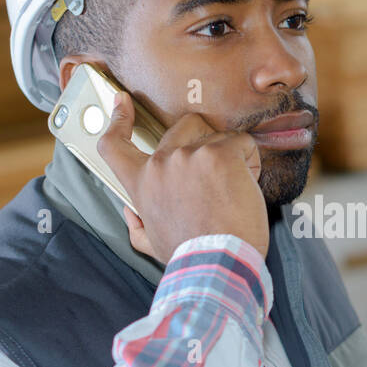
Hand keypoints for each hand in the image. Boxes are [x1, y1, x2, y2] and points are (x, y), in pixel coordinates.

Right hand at [97, 91, 267, 261]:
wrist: (217, 264)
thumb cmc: (190, 256)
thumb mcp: (152, 243)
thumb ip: (138, 224)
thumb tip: (132, 211)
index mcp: (142, 183)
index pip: (115, 145)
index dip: (117, 120)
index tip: (122, 101)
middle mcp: (161, 163)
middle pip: (183, 127)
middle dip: (204, 142)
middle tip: (218, 178)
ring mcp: (191, 155)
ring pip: (218, 136)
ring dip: (231, 158)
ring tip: (234, 193)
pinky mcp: (221, 155)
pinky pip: (243, 144)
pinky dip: (251, 162)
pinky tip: (247, 189)